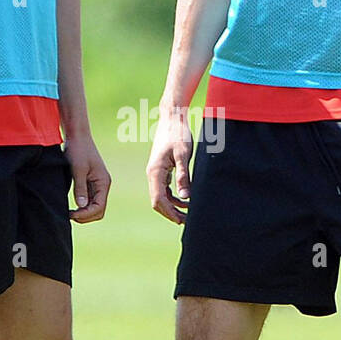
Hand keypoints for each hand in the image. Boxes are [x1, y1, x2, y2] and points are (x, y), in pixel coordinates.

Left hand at [64, 132, 110, 222]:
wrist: (77, 135)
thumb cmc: (78, 149)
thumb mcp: (78, 169)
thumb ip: (80, 188)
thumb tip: (81, 206)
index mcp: (103, 182)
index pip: (99, 207)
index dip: (86, 214)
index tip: (72, 214)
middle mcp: (103, 185)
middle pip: (98, 210)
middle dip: (86, 216)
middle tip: (69, 215)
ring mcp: (97, 185)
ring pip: (93, 206)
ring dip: (83, 212)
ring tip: (69, 212)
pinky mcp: (89, 182)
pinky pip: (89, 200)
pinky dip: (81, 206)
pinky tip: (71, 205)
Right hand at [147, 107, 193, 223]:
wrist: (172, 117)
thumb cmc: (178, 133)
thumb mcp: (183, 154)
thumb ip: (184, 176)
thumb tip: (186, 197)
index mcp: (155, 172)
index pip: (158, 200)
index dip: (169, 213)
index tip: (182, 221)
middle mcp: (152, 174)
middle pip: (157, 202)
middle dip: (171, 213)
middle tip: (187, 222)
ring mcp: (155, 172)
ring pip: (161, 196)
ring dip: (173, 207)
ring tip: (188, 214)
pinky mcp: (161, 169)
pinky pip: (164, 189)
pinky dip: (173, 197)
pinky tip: (185, 200)